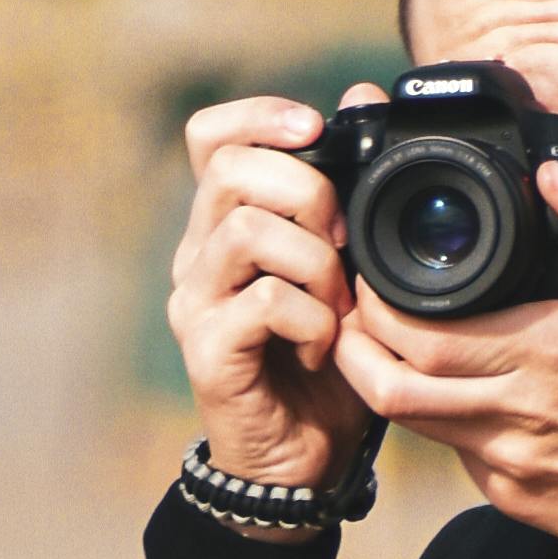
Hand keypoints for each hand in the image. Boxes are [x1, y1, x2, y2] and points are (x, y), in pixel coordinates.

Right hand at [168, 92, 381, 497]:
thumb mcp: (350, 272)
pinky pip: (263, 302)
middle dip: (308, 192)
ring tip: (339, 306)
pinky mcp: (206, 351)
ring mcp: (195, 302)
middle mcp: (197, 254)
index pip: (213, 136)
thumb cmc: (329, 363)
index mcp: (226, 223)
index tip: (316, 132)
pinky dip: (311, 320)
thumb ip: (351, 196)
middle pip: (232, 170)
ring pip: (247, 231)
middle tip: (344, 244)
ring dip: (315, 262)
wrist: (304, 461)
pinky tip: (322, 348)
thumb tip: (362, 97)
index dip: (261, 116)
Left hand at [335, 161, 557, 557]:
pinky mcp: (512, 497)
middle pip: (389, 383)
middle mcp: (516, 408)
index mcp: (546, 348)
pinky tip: (451, 392)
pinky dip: (438, 420)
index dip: (375, 306)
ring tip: (377, 346)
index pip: (422, 331)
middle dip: (353, 344)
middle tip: (348, 310)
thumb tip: (555, 172)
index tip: (368, 276)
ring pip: (409, 423)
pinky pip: (452, 454)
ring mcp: (508, 461)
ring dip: (381, 382)